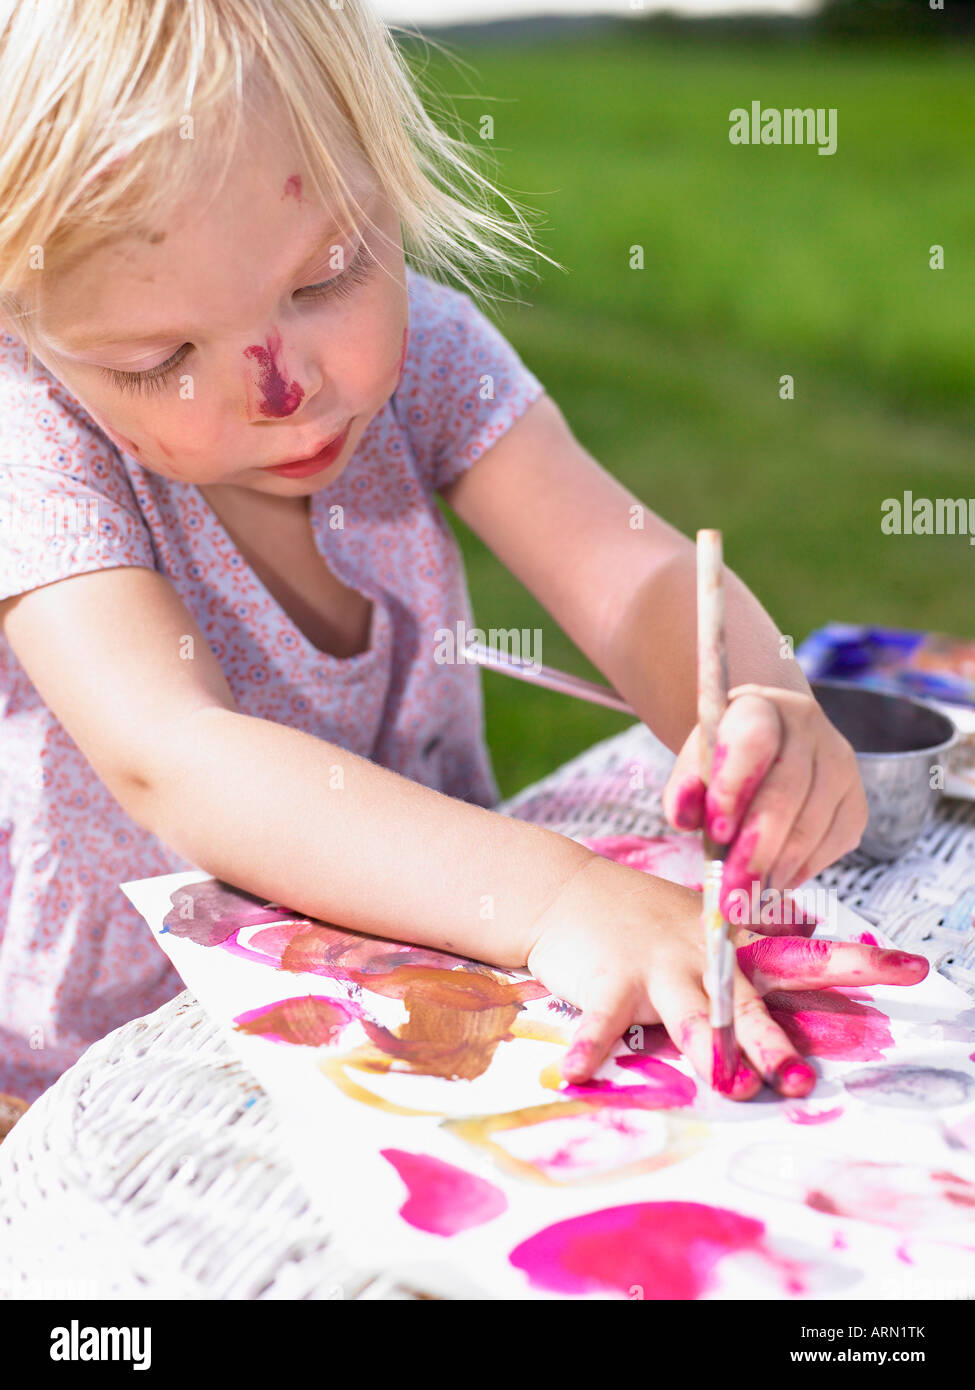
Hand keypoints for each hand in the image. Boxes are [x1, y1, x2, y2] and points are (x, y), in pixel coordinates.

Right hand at [526, 852, 926, 1100]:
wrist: (567, 890)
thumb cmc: (641, 913)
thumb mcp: (706, 918)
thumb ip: (755, 932)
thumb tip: (809, 926)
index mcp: (732, 948)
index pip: (803, 956)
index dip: (857, 964)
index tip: (913, 968)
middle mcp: (701, 956)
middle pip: (748, 1000)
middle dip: (775, 1039)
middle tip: (800, 1077)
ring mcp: (654, 967)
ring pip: (687, 1010)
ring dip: (706, 1047)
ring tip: (724, 1082)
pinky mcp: (606, 979)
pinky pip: (599, 1019)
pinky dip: (588, 1046)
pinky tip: (577, 1075)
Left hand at [661, 684, 868, 920]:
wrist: (768, 748)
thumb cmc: (723, 763)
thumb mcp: (695, 767)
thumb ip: (684, 791)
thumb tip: (683, 818)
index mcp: (760, 705)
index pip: (755, 740)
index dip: (736, 786)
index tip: (716, 832)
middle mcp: (808, 725)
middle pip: (788, 789)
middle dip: (758, 848)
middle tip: (731, 891)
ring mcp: (840, 761)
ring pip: (815, 821)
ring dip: (779, 868)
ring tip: (747, 899)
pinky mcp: (857, 799)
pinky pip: (836, 841)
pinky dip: (804, 869)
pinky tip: (775, 884)